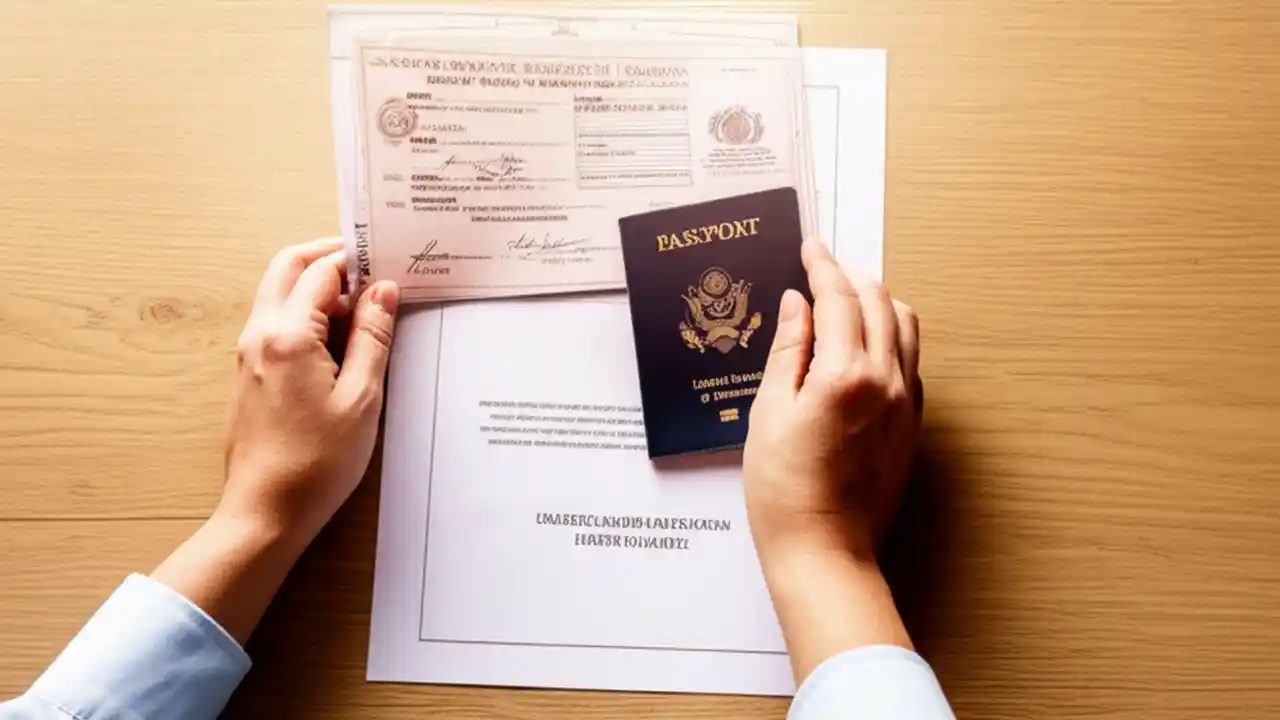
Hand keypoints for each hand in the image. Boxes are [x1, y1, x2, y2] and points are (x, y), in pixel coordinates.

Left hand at [152, 238, 399, 643]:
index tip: (389, 265)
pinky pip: (275, 322)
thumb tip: (383, 290)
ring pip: (279, 292)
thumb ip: (372, 337)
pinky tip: (339, 340)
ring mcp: (248, 353)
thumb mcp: (362, 397)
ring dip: (317, 287)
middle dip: (329, 258)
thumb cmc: (316, 463)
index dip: (357, 261)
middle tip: (371, 269)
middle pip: (288, 267)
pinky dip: (305, 314)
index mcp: (287, 335)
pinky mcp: (249, 373)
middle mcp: (259, 334)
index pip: (322, 271)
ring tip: (362, 309)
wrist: (265, 512)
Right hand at [743, 239, 920, 680]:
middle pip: (879, 302)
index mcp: (845, 373)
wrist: (824, 549)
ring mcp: (905, 403)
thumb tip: (798, 303)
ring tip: (848, 297)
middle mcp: (886, 381)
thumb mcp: (768, 412)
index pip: (839, 297)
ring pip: (906, 327)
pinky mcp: (910, 425)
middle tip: (824, 263)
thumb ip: (788, 350)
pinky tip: (865, 344)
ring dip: (879, 301)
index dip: (823, 265)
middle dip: (851, 275)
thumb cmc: (784, 491)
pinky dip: (892, 336)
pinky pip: (911, 362)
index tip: (810, 246)